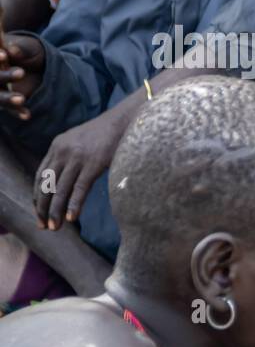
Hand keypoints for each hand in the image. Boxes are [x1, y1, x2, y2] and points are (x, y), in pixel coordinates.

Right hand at [0, 35, 44, 120]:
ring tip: (21, 99)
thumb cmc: (32, 52)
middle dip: (3, 76)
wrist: (42, 68)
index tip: (5, 56)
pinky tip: (27, 115)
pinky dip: (17, 111)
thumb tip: (13, 50)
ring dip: (7, 98)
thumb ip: (22, 48)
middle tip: (21, 73)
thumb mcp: (30, 47)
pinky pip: (10, 109)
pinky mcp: (7, 102)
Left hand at [33, 107, 132, 228]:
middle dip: (42, 207)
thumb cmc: (107, 134)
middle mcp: (62, 151)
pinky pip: (79, 188)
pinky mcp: (93, 163)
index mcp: (57, 146)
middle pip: (46, 184)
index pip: (40, 176)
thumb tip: (69, 180)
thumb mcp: (82, 143)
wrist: (125, 119)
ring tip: (55, 227)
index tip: (39, 211)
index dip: (38, 196)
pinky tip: (71, 218)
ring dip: (55, 210)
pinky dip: (74, 204)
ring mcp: (77, 157)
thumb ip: (71, 158)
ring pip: (60, 189)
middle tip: (43, 225)